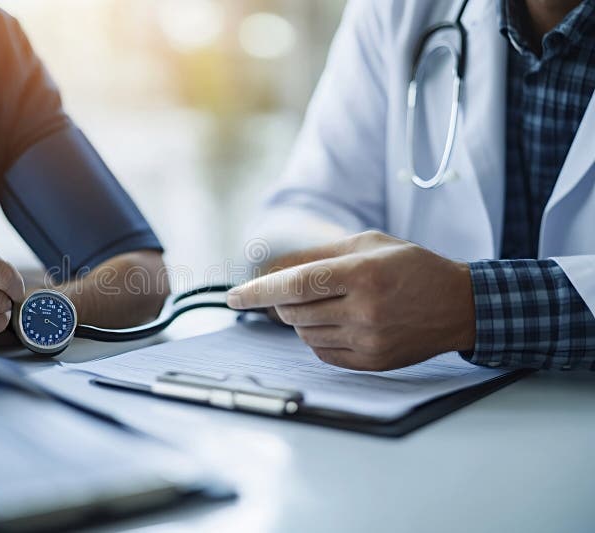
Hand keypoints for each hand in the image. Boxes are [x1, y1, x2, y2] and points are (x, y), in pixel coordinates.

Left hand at [227, 231, 474, 370]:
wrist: (458, 306)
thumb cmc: (411, 267)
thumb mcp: (368, 245)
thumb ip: (318, 255)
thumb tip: (274, 269)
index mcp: (362, 274)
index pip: (295, 284)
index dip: (258, 292)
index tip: (233, 299)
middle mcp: (364, 310)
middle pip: (294, 312)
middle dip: (283, 302)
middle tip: (296, 291)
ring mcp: (368, 341)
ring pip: (304, 334)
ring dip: (301, 319)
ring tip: (328, 304)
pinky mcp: (372, 363)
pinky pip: (322, 353)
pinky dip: (317, 337)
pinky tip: (337, 323)